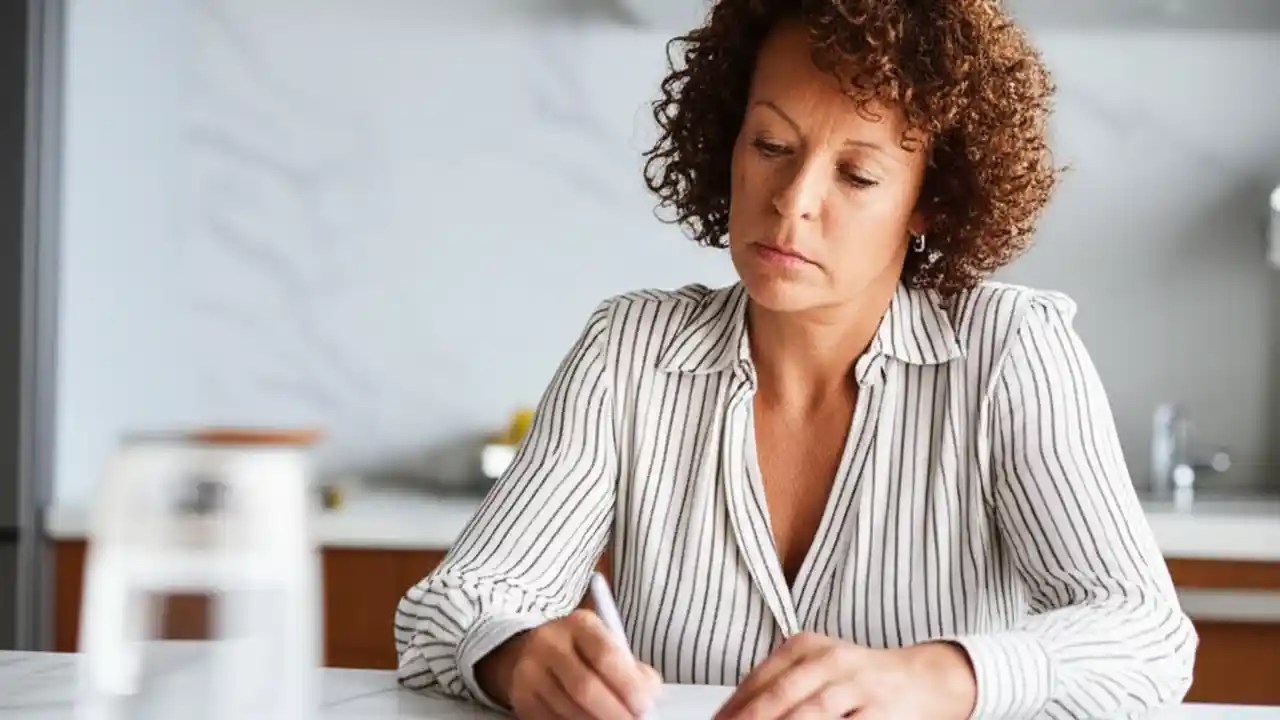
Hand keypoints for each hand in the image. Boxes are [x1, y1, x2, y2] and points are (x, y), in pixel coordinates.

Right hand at [475, 609, 662, 718]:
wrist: (534, 652)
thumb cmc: (586, 653)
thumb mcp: (610, 647)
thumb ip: (633, 670)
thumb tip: (648, 699)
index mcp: (580, 624)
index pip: (605, 655)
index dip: (628, 685)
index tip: (644, 707)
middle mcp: (551, 642)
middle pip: (584, 687)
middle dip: (613, 713)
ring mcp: (531, 670)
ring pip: (568, 709)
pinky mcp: (522, 696)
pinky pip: (552, 719)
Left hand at [713, 632, 975, 719]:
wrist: (925, 680)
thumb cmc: (860, 680)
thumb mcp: (816, 669)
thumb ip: (778, 687)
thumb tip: (732, 714)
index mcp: (806, 647)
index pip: (759, 679)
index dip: (734, 708)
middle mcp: (831, 660)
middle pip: (780, 695)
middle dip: (751, 719)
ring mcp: (857, 685)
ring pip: (811, 712)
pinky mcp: (880, 712)